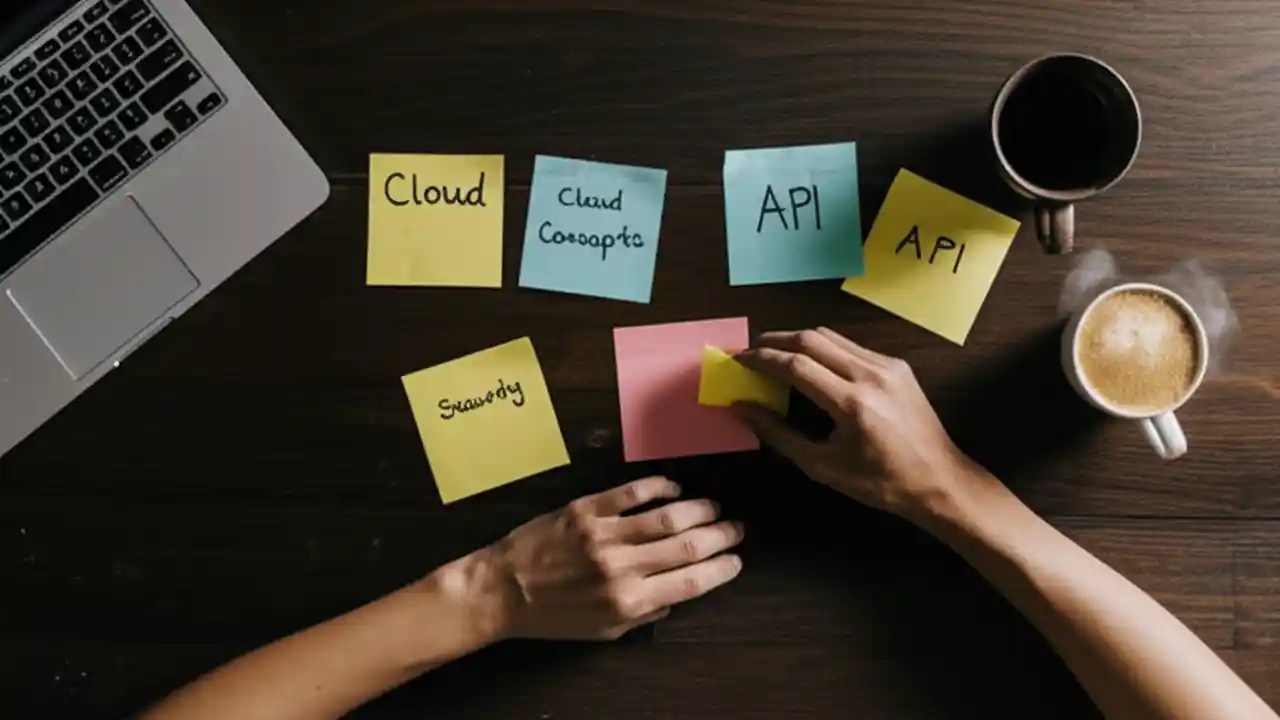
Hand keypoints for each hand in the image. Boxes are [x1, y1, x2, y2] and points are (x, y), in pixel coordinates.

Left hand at [476, 477, 744, 640]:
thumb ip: (643, 615)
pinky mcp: (585, 509)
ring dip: (699, 510)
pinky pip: (631, 492)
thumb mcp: (602, 632)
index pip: (692, 581)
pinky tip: (674, 487)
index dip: (721, 569)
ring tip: (712, 507)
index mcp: (629, 602)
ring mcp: (604, 534)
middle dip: (721, 535)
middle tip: (736, 528)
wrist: (502, 590)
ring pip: (667, 516)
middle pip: (689, 545)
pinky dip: (659, 487)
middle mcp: (622, 567)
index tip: (736, 560)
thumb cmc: (551, 615)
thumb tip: (675, 595)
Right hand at [733, 328, 981, 523]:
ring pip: (831, 337)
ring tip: (775, 355)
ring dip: (799, 341)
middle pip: (812, 339)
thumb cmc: (879, 483)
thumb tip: (741, 408)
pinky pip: (851, 347)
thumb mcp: (822, 466)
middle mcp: (870, 374)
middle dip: (775, 340)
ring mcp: (888, 366)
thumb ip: (778, 434)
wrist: (940, 480)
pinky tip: (812, 365)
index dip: (762, 358)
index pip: (796, 365)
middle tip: (750, 351)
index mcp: (852, 402)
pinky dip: (824, 349)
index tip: (737, 359)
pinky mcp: (898, 365)